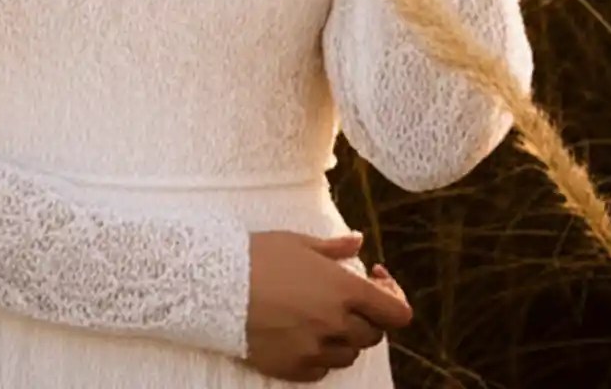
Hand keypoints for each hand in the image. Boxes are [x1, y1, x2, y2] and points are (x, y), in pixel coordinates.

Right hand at [241, 231, 412, 382]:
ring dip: (345, 339)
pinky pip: (322, 369)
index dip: (393, 298)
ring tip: (324, 319)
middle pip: (374, 335)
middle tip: (347, 300)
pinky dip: (321, 356)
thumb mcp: (299, 242)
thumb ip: (335, 247)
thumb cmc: (257, 256)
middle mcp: (336, 323)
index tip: (376, 283)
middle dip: (367, 317)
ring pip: (349, 355)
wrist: (213, 285)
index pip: (397, 312)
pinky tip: (305, 336)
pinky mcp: (293, 367)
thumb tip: (358, 241)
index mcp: (344, 290)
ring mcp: (315, 349)